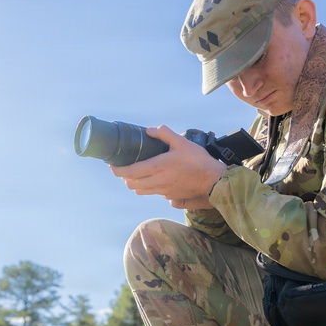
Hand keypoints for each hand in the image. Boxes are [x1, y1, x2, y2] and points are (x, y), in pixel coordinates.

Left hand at [110, 126, 225, 205]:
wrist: (212, 180)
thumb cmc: (198, 160)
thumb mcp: (182, 142)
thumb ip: (164, 134)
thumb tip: (149, 130)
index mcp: (157, 167)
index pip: (129, 172)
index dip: (117, 170)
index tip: (112, 165)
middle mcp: (157, 182)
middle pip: (131, 184)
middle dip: (124, 177)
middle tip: (124, 167)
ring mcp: (163, 191)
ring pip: (140, 191)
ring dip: (135, 183)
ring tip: (137, 173)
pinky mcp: (170, 196)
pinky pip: (152, 193)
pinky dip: (147, 187)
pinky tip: (154, 179)